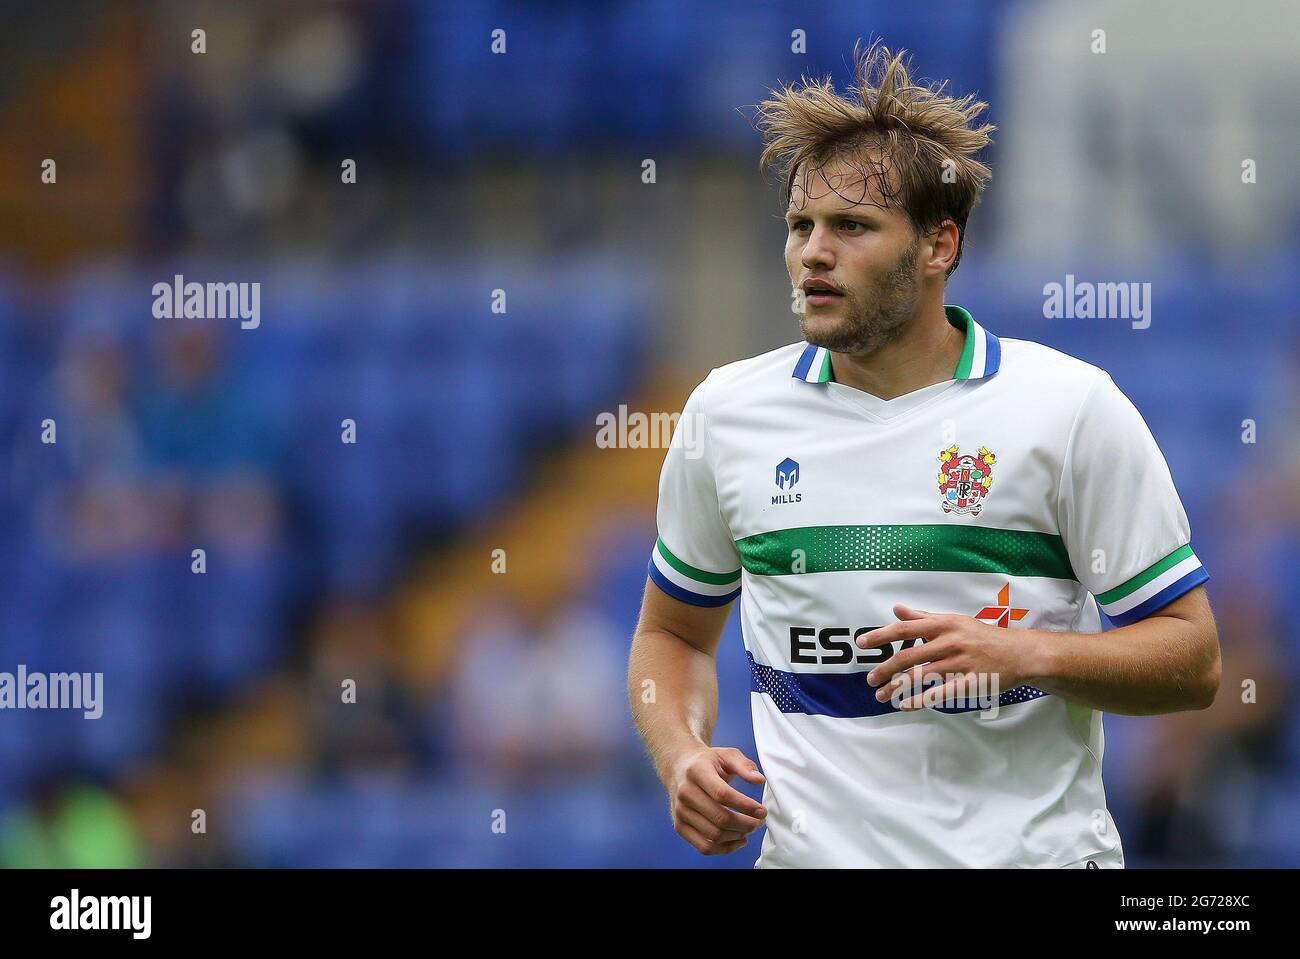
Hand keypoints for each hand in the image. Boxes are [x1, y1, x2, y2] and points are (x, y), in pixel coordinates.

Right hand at [665, 746, 766, 854]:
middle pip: (720, 818)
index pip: (722, 794)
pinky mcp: (679, 826)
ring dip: (738, 836)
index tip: (762, 811)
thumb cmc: (706, 762)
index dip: (745, 806)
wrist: (678, 767)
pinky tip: (738, 839)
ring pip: (714, 835)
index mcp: (696, 772)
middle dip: (746, 824)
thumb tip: (759, 780)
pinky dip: (725, 848)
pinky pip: (704, 847)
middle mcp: (685, 793)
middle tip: (759, 822)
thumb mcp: (726, 754)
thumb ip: (744, 765)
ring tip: (750, 828)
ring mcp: (680, 812)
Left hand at [858, 604, 1036, 710]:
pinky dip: (920, 699)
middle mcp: (949, 641)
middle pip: (908, 655)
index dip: (881, 635)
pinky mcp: (970, 682)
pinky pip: (940, 693)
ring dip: (897, 687)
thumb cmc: (981, 636)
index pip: (905, 628)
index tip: (862, 642)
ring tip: (881, 695)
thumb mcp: (953, 621)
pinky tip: (905, 704)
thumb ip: (923, 617)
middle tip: (870, 679)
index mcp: (943, 624)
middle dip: (885, 668)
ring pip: (921, 676)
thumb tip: (896, 609)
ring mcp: (960, 663)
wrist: (1019, 652)